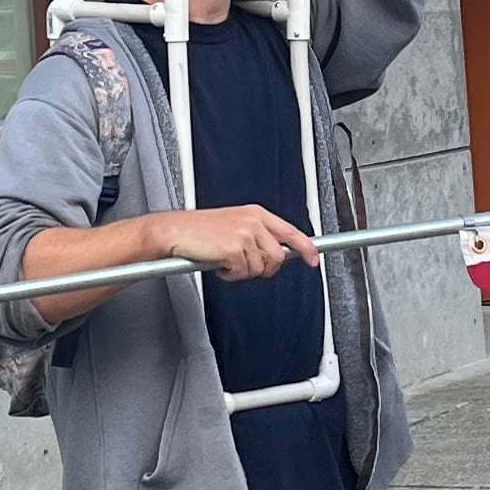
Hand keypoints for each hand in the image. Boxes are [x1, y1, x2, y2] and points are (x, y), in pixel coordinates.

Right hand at [150, 203, 318, 280]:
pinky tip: (219, 264)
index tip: (313, 260)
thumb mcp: (234, 224)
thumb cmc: (200, 230)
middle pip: (278, 257)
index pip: (292, 231)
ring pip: (261, 268)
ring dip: (244, 272)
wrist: (175, 231)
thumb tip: (276, 255)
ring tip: (226, 262)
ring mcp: (244, 235)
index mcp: (256, 213)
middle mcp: (253, 222)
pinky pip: (243, 273)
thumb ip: (257, 235)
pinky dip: (231, 275)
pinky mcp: (233, 249)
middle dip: (266, 269)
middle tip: (247, 268)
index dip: (307, 248)